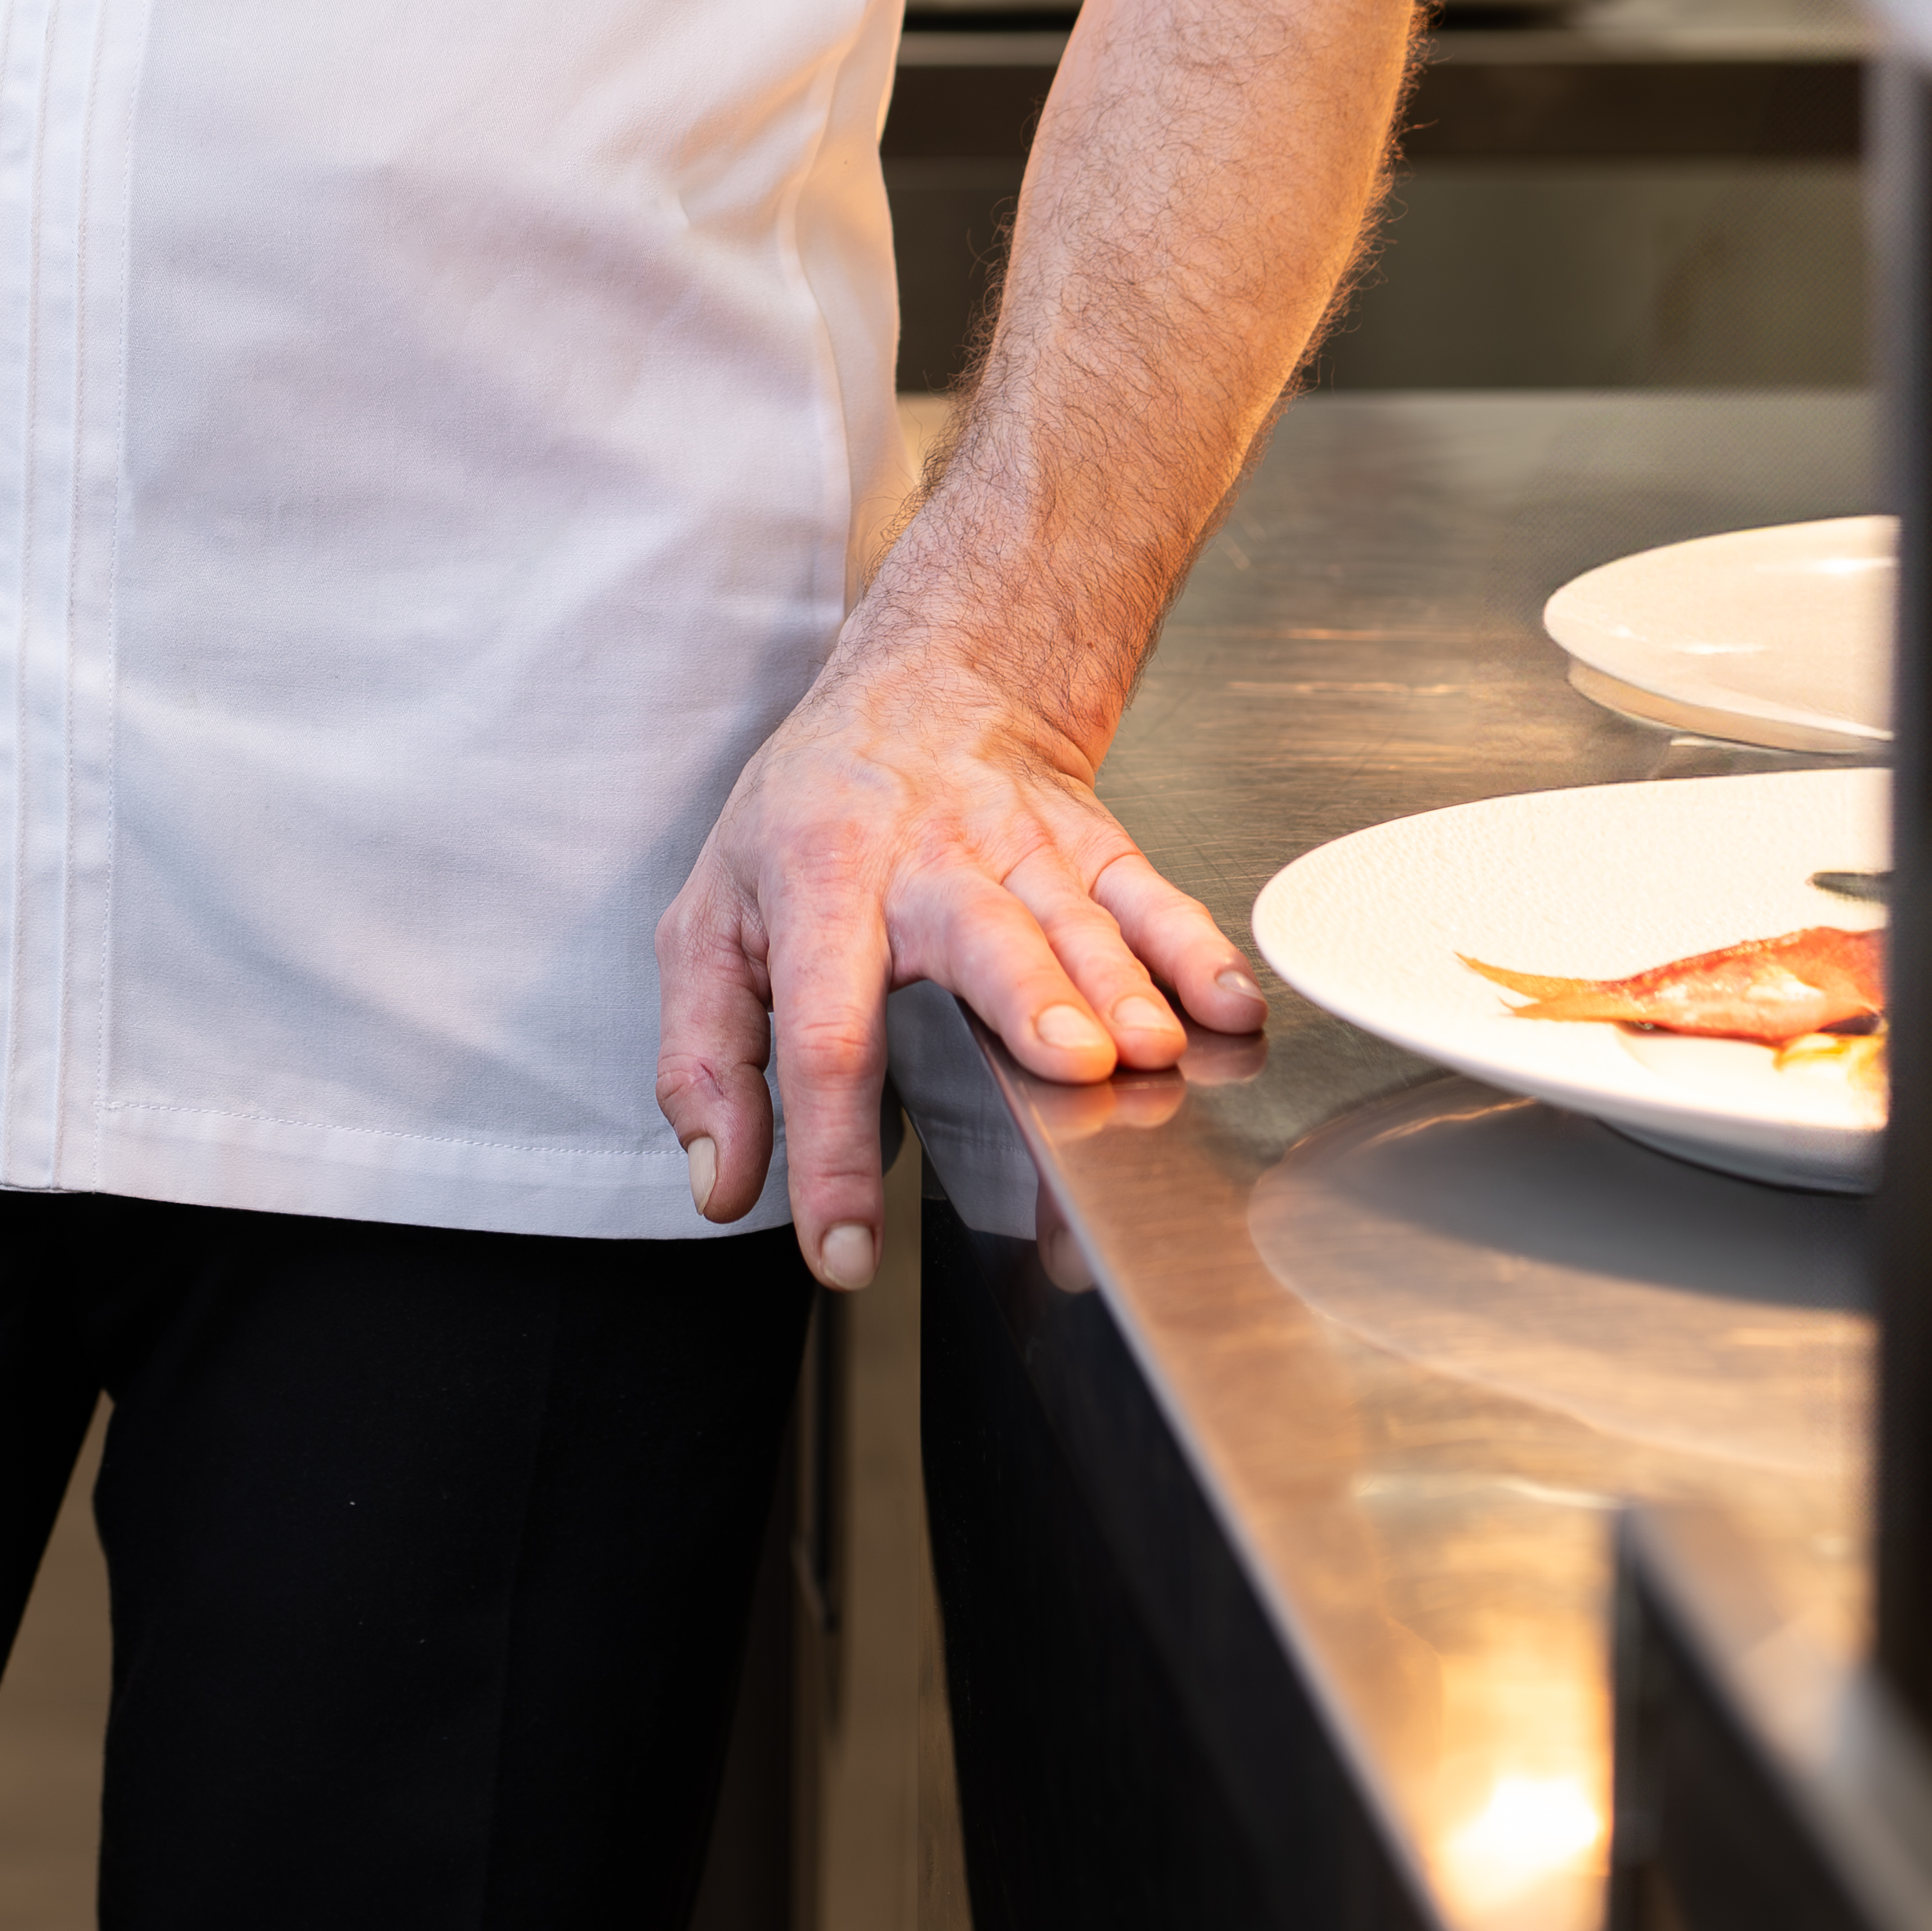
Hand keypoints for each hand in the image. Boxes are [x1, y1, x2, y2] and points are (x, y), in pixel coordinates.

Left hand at [653, 634, 1259, 1290]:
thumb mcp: (711, 921)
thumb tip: (724, 1184)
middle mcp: (925, 862)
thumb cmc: (809, 815)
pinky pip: (1148, 895)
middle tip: (1071, 1063)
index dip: (829, 1148)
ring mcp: (1020, 847)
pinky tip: (1228, 1004)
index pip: (821, 1030)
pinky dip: (1194, 948)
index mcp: (818, 887)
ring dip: (1122, 987)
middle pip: (979, 937)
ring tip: (1151, 1052)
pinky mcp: (1091, 843)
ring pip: (1075, 919)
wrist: (923, 680)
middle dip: (1029, 999)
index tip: (843, 1250)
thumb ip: (703, 1064)